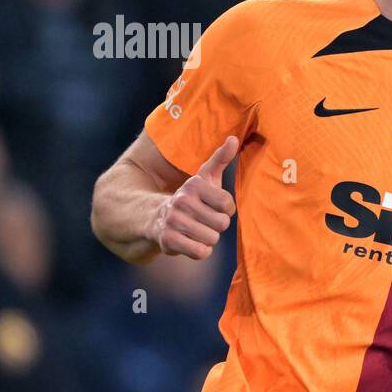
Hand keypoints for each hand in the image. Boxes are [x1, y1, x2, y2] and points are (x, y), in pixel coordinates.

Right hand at [148, 135, 237, 259]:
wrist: (156, 217)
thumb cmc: (192, 198)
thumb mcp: (205, 177)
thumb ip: (221, 159)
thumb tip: (234, 138)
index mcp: (194, 184)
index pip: (228, 204)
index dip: (226, 210)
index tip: (214, 207)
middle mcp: (182, 200)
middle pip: (222, 224)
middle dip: (217, 226)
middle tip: (204, 221)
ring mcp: (173, 220)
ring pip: (212, 239)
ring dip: (208, 239)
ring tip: (196, 230)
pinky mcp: (167, 240)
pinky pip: (201, 252)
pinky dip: (200, 251)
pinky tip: (191, 242)